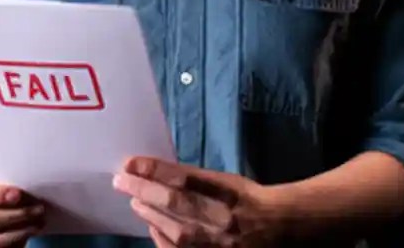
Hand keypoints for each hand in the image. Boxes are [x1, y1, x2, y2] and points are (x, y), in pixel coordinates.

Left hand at [112, 156, 287, 247]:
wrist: (282, 229)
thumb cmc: (248, 200)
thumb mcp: (227, 181)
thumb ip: (195, 180)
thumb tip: (154, 173)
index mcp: (230, 192)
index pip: (187, 179)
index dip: (156, 170)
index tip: (130, 162)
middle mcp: (225, 218)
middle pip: (178, 204)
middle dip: (145, 191)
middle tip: (121, 181)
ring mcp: (221, 243)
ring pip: (177, 231)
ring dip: (151, 215)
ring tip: (135, 203)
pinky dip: (163, 239)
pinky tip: (152, 227)